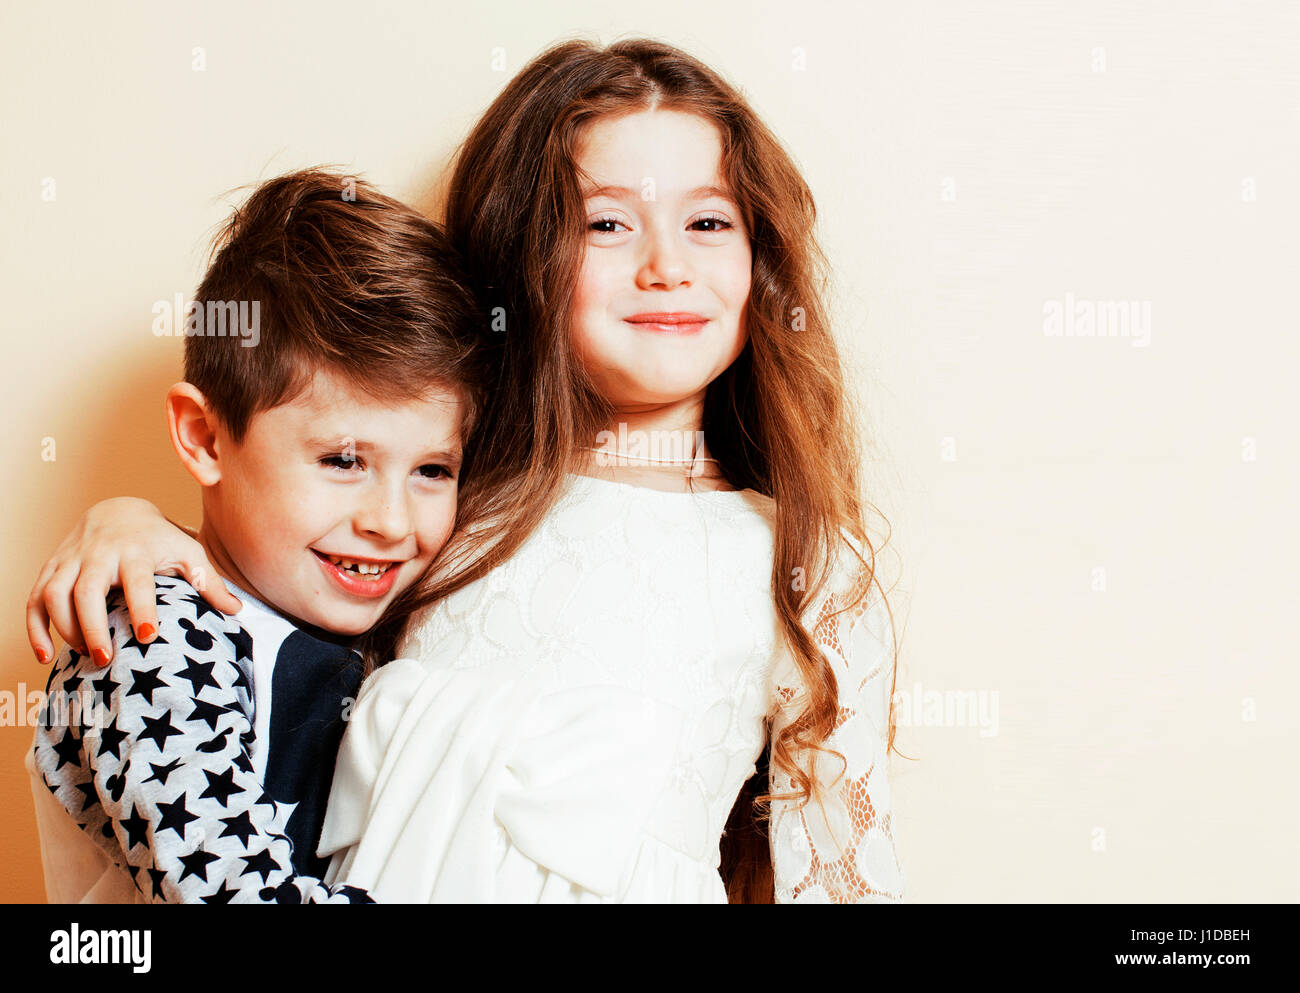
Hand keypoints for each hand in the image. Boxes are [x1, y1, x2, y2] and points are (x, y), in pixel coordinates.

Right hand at [26, 497, 240, 665]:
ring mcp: (71, 560)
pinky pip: (34, 599)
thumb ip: (210, 581)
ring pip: (54, 594)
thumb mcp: (188, 552)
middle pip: (86, 589)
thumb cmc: (159, 539)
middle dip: (93, 625)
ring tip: (84, 656)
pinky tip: (46, 655)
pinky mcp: (51, 568)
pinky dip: (35, 628)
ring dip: (64, 628)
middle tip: (107, 658)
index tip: (150, 636)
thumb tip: (237, 610)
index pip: (138, 580)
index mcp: (136, 551)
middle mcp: (99, 553)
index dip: (142, 607)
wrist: (119, 510)